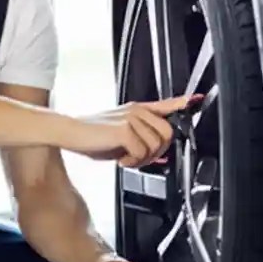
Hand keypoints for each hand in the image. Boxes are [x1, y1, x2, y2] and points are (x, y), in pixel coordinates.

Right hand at [62, 94, 200, 167]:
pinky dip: (132, 162)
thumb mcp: (120, 137)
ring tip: (127, 158)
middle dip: (157, 152)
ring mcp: (131, 118)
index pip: (164, 105)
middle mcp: (137, 110)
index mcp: (136, 110)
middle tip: (139, 158)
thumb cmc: (91, 137)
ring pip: (155, 145)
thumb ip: (140, 140)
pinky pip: (141, 152)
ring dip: (143, 159)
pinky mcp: (124, 129)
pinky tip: (121, 160)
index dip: (180, 103)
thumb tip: (159, 155)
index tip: (193, 99)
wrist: (69, 133)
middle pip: (166, 133)